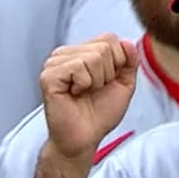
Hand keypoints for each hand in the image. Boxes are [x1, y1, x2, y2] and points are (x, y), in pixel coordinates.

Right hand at [40, 34, 138, 161]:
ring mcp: (55, 63)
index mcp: (82, 52)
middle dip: (108, 74)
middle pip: (104, 47)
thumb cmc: (99, 115)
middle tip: (93, 90)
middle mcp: (66, 54)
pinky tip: (74, 94)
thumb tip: (128, 43)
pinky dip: (84, 84)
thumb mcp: (124, 85)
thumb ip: (129, 62)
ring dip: (96, 81)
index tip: (107, 82)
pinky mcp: (49, 75)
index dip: (118, 62)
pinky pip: (78, 67)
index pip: (109, 38)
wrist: (84, 138)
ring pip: (93, 56)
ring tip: (84, 93)